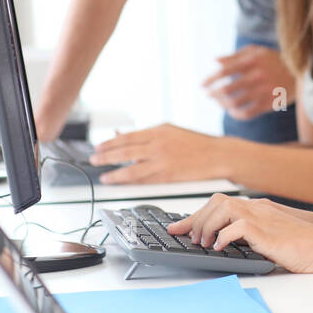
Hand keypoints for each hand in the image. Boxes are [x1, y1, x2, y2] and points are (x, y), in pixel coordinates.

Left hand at [90, 124, 237, 183]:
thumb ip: (148, 135)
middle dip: (106, 157)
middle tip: (94, 160)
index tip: (98, 147)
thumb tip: (122, 136)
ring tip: (104, 175)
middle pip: (125, 152)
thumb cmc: (196, 143)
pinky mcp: (168, 176)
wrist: (218, 155)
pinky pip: (144, 180)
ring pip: (131, 169)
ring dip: (114, 173)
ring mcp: (163, 161)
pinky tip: (122, 182)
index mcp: (159, 131)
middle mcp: (159, 145)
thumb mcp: (171, 131)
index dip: (110, 143)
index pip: (127, 137)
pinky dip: (130, 182)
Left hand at [167, 194, 312, 272]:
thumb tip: (226, 243)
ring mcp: (263, 217)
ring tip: (204, 243)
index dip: (195, 215)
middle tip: (190, 238)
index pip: (219, 203)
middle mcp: (258, 208)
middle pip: (216, 202)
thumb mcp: (272, 238)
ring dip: (207, 226)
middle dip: (196, 219)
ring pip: (223, 209)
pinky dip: (223, 237)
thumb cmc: (304, 247)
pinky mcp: (267, 231)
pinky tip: (220, 247)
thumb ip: (252, 236)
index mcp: (258, 208)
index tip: (178, 227)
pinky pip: (237, 227)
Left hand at [202, 45, 295, 119]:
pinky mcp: (270, 103)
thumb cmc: (274, 59)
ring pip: (236, 103)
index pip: (224, 71)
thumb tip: (215, 61)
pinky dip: (237, 114)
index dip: (210, 79)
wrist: (301, 72)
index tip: (202, 85)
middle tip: (208, 95)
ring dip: (223, 105)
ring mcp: (264, 91)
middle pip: (227, 89)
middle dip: (214, 93)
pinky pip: (248, 113)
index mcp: (252, 61)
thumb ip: (235, 56)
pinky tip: (232, 111)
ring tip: (219, 103)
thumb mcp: (256, 51)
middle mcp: (257, 76)